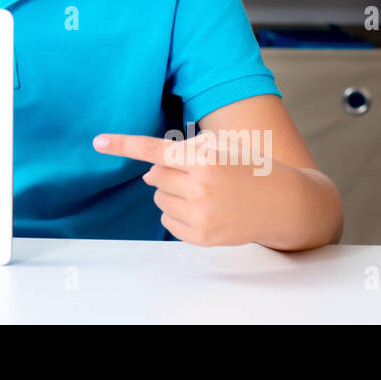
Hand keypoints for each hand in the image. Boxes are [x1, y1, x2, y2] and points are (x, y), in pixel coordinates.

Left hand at [92, 129, 279, 246]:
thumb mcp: (222, 145)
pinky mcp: (201, 237)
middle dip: (167, 172)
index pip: (155, 150)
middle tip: (194, 173)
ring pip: (158, 199)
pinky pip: (167, 221)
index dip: (123, 145)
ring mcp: (200, 215)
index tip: (98, 142)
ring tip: (203, 192)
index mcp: (204, 158)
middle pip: (155, 175)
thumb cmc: (249, 167)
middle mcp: (200, 187)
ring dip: (171, 193)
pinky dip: (177, 213)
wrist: (282, 203)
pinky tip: (203, 209)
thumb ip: (184, 149)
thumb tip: (148, 172)